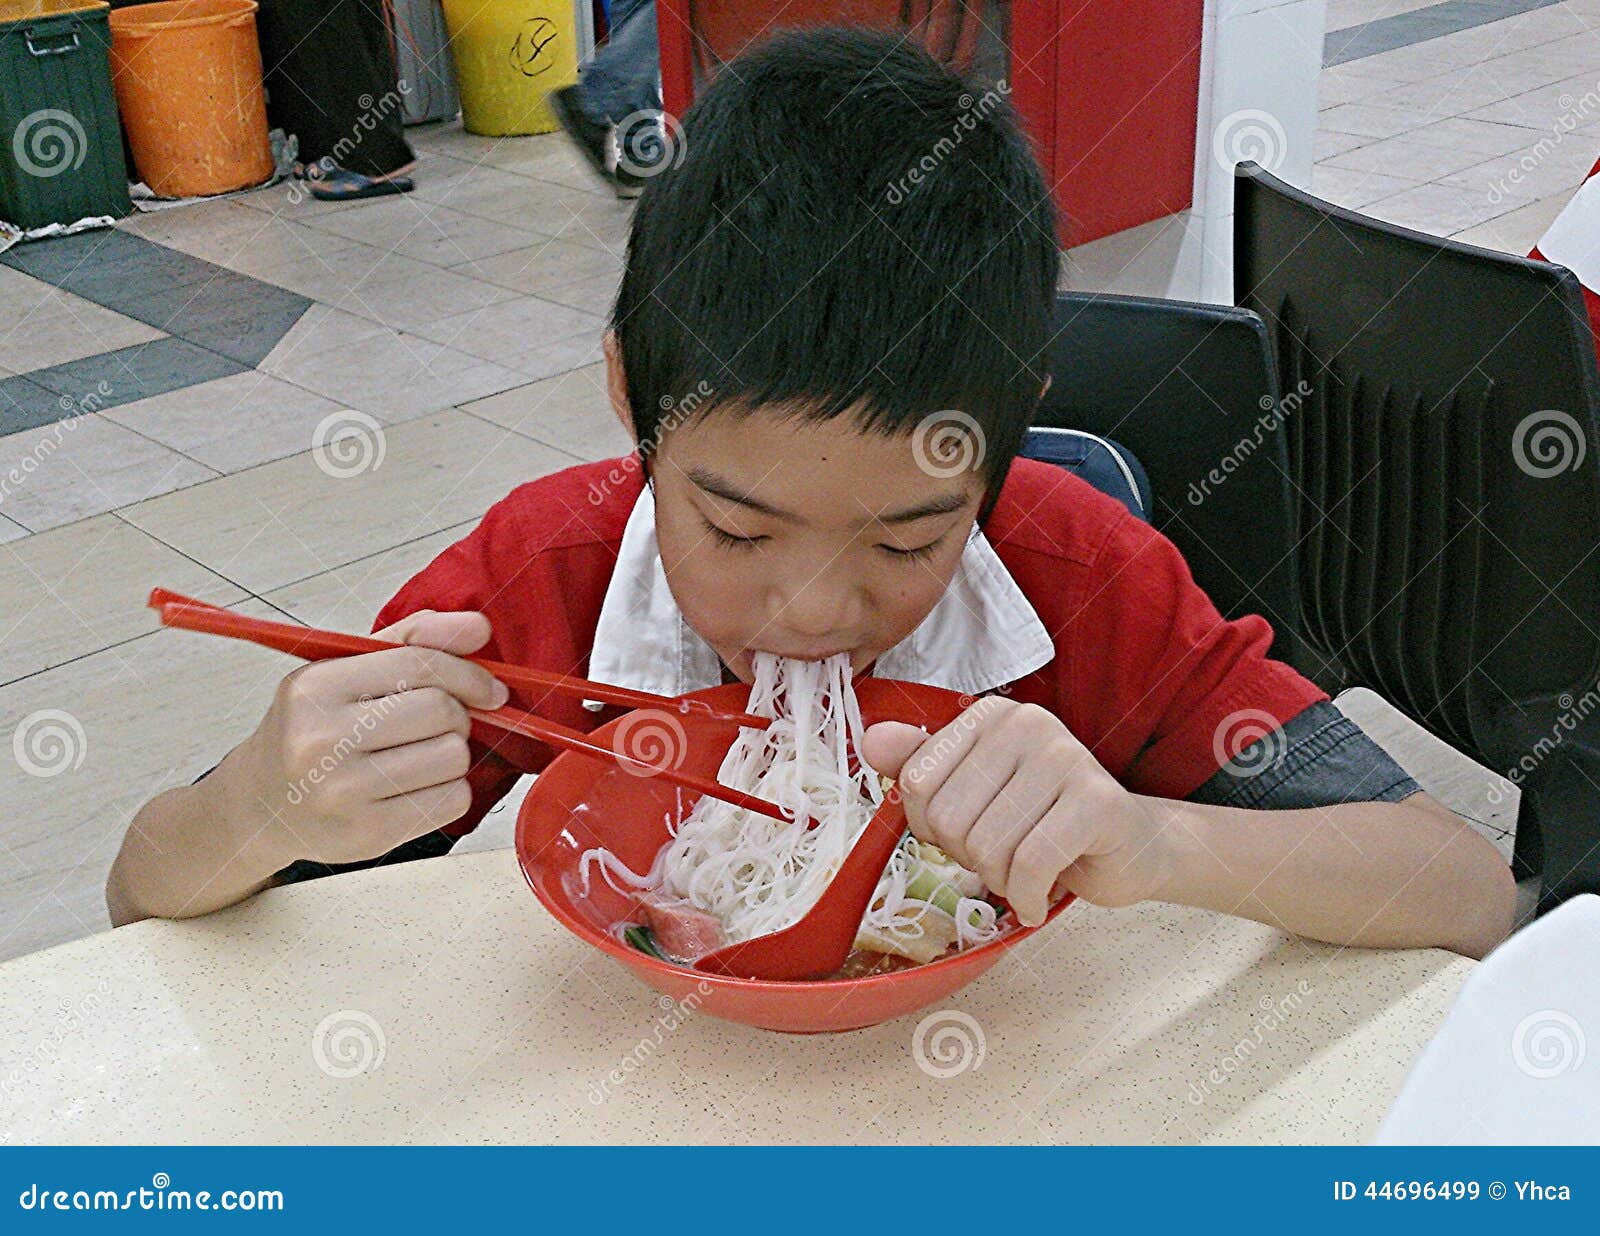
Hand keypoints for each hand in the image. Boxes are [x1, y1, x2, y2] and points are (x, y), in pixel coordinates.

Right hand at [237, 610, 508, 866]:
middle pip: (444, 711)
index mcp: (315, 688)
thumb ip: (413, 640)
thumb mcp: (346, 670)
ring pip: (454, 757)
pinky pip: (452, 800)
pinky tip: (416, 786)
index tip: (488, 687)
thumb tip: (477, 627)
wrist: (262, 804)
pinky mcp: (368, 835)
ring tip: (419, 754)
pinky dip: (449, 789)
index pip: (420, 664)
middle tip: (432, 724)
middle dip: (456, 714)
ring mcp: (343, 792)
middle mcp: (323, 740)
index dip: (469, 673)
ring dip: (453, 753)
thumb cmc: (313, 730)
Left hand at [861, 696, 1168, 924]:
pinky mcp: (1097, 802)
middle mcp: (1027, 724)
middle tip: (1006, 857)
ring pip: (987, 848)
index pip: (915, 783)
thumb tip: (870, 741)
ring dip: (1002, 881)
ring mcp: (1066, 758)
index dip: (931, 829)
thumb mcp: (975, 793)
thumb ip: (921, 766)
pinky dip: (1028, 898)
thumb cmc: (1043, 822)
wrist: (1130, 848)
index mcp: (989, 718)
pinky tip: (1040, 899)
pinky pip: (1030, 866)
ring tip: (1028, 872)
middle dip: (969, 858)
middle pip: (947, 819)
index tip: (966, 835)